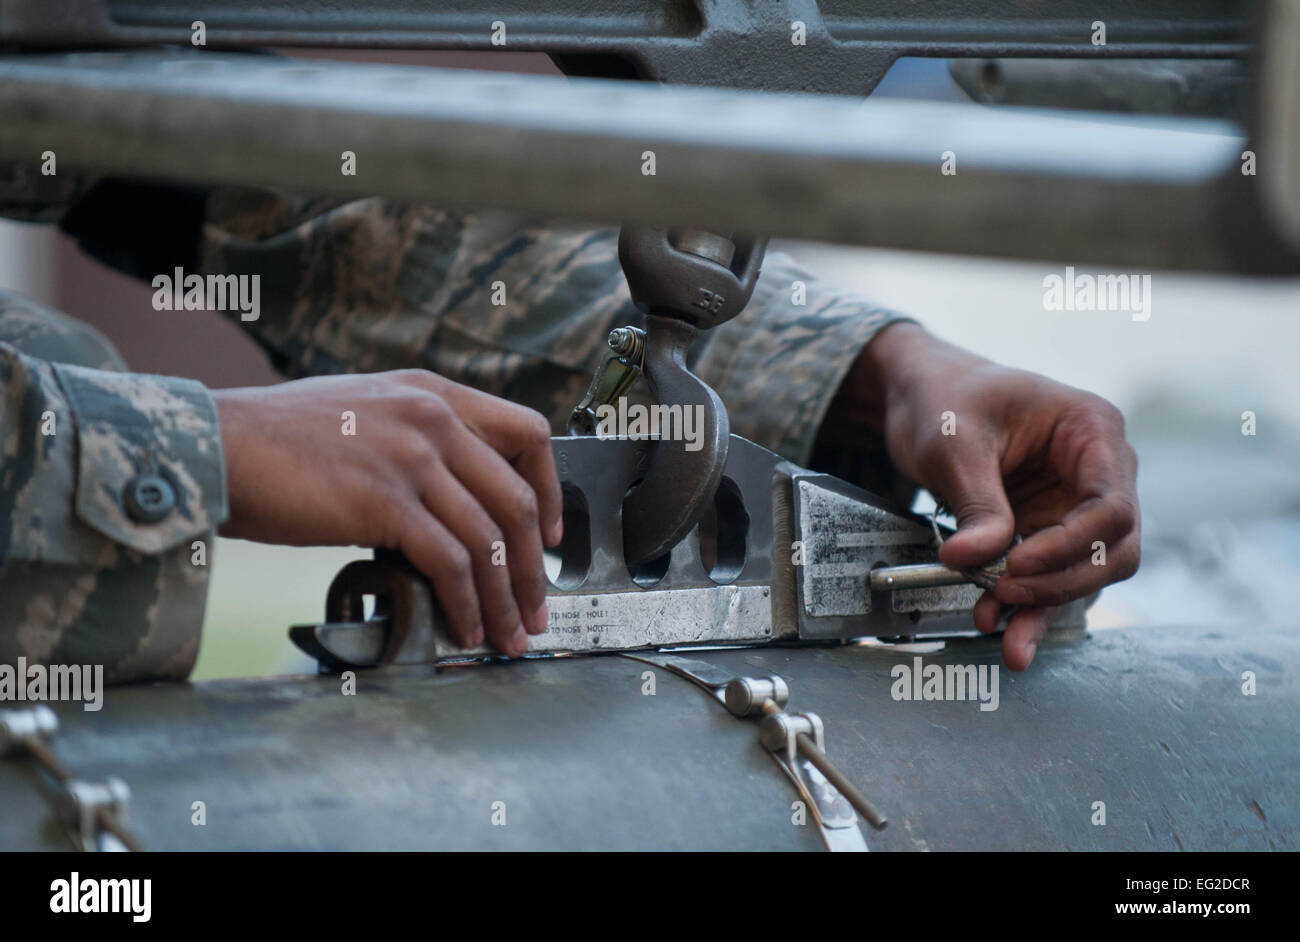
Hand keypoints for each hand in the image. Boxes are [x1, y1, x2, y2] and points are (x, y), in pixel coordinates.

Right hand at [213, 370, 561, 656]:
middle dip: (534, 567)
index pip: (528, 433)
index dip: (552, 490)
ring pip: (489, 539)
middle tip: (535, 608)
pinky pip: (449, 563)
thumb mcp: (365, 411)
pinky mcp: (385, 502)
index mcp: (432, 393)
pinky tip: (463, 628)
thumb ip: (415, 439)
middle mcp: (432, 418)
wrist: (216, 445)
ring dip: (504, 599)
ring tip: (507, 636)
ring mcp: (411, 458)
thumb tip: (450, 502)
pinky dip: (465, 604)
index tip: (553, 532)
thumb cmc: (277, 438)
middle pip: (518, 500)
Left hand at [836, 322, 1139, 669]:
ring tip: (1004, 637)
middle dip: (1061, 583)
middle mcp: (1100, 472)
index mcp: (1092, 430)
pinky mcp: (1049, 534)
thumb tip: (973, 560)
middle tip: (1003, 595)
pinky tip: (997, 622)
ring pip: (1086, 573)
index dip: (1069, 545)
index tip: (1017, 564)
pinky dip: (1026, 604)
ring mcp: (1077, 507)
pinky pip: (1051, 578)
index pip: (1108, 504)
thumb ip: (975, 502)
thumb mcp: (952, 442)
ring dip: (1045, 607)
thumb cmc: (947, 399)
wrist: (925, 397)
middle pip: (1113, 548)